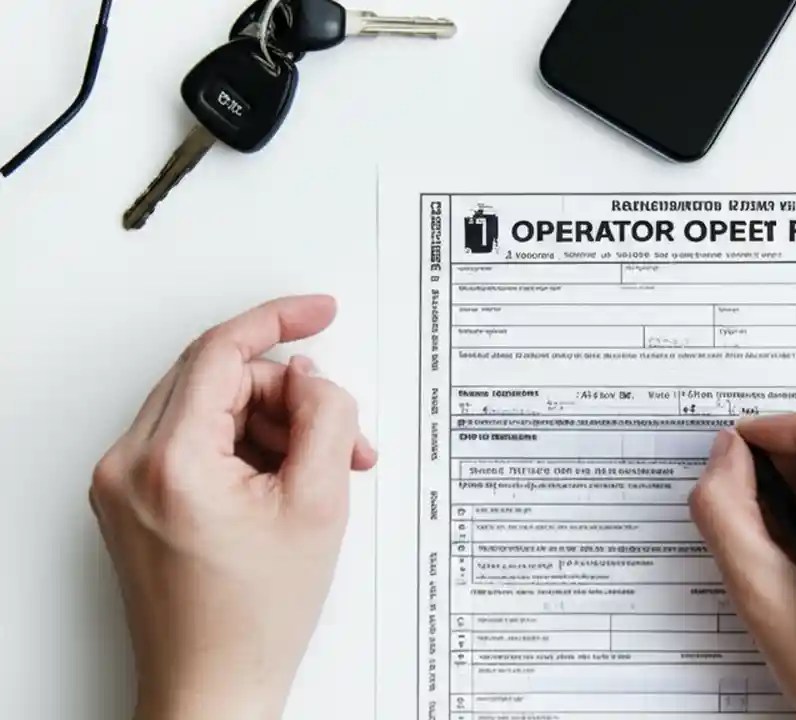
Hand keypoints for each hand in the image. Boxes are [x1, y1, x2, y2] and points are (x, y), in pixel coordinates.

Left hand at [89, 295, 376, 719]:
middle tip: (337, 433)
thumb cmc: (254, 619)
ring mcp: (122, 483)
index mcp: (169, 461)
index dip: (278, 320)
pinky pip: (192, 441)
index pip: (222, 352)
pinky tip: (281, 483)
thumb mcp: (319, 504)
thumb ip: (325, 419)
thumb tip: (313, 380)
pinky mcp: (130, 499)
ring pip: (206, 407)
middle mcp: (129, 465)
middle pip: (215, 378)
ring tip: (318, 473)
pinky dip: (242, 448)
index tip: (317, 310)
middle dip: (286, 395)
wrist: (213, 686)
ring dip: (269, 425)